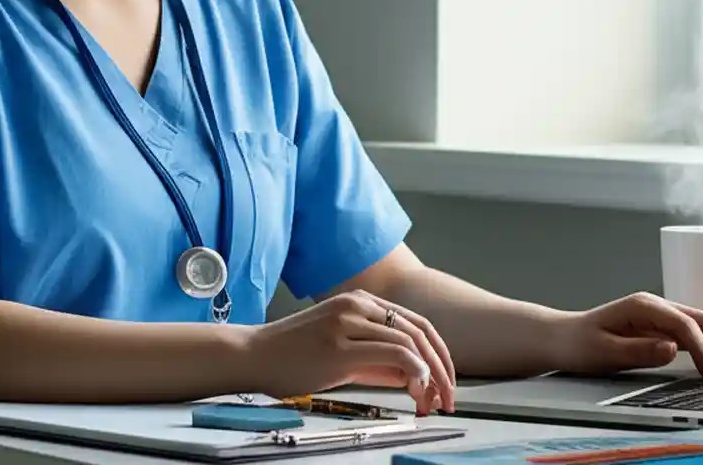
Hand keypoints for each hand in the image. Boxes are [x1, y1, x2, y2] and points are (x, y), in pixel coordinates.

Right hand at [246, 290, 456, 414]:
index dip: (438, 354)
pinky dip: (414, 371)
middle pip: (420, 331)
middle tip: (450, 396)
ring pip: (410, 342)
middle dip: (443, 367)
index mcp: (360, 302)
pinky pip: (393, 353)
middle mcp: (357, 305)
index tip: (445, 381)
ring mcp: (348, 322)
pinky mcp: (340, 345)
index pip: (416, 324)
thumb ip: (377, 361)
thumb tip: (412, 377)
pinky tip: (416, 389)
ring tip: (432, 402)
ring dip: (431, 375)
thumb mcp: (342, 354)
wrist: (252, 356)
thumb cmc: (293, 357)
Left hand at [554, 292, 702, 377]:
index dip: (702, 348)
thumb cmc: (578, 343)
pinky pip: (696, 334)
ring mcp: (660, 317)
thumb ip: (639, 350)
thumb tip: (672, 348)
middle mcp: (656, 307)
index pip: (684, 324)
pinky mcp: (661, 328)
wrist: (561, 338)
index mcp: (643, 307)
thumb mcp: (603, 351)